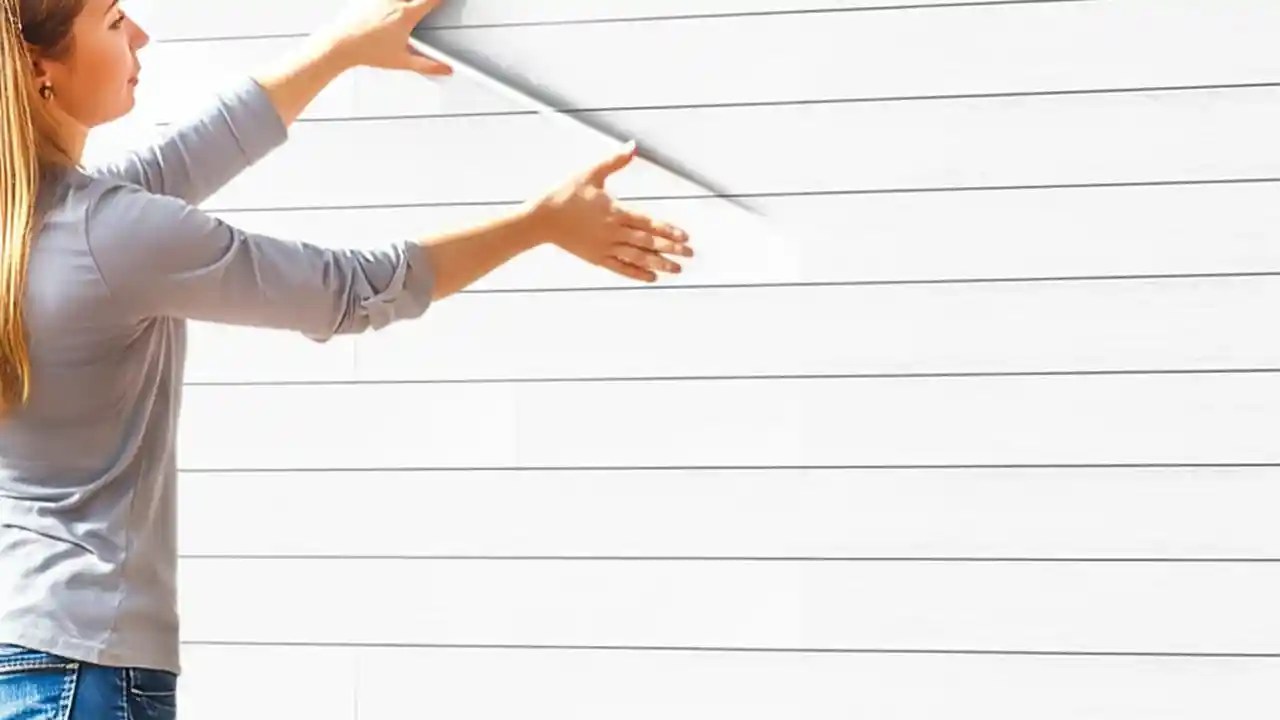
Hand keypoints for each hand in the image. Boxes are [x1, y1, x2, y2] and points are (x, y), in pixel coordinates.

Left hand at [317, 0, 452, 76]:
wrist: (342, 44)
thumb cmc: (368, 51)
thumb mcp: (403, 61)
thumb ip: (427, 65)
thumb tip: (445, 69)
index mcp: (406, 15)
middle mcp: (394, 2)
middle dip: (423, 0)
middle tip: (426, 3)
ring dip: (405, 1)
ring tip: (408, 7)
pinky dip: (392, 2)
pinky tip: (390, 7)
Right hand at [523, 142, 693, 282]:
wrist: (541, 220)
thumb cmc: (565, 194)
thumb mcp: (590, 174)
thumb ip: (614, 161)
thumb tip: (633, 145)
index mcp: (614, 211)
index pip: (647, 222)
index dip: (667, 230)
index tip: (685, 237)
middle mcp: (612, 232)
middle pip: (646, 242)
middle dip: (670, 248)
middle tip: (690, 253)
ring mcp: (604, 247)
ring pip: (636, 257)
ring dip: (658, 263)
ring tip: (677, 269)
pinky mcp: (596, 258)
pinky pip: (620, 268)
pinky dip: (636, 273)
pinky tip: (652, 277)